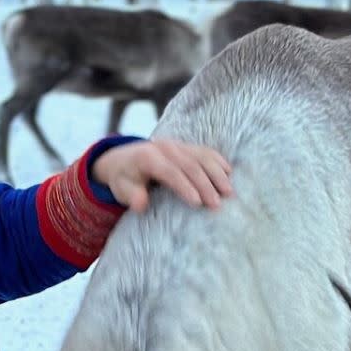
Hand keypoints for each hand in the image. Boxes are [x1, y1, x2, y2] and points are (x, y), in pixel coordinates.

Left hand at [92, 139, 232, 211]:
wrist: (125, 158)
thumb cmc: (125, 178)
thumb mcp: (121, 188)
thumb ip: (131, 195)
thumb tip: (141, 204)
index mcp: (148, 157)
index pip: (170, 172)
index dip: (184, 187)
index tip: (197, 203)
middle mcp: (165, 148)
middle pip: (190, 165)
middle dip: (205, 185)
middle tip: (217, 204)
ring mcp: (178, 145)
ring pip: (202, 156)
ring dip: (217, 174)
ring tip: (229, 192)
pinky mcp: (186, 146)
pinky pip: (206, 151)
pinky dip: (219, 162)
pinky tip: (229, 174)